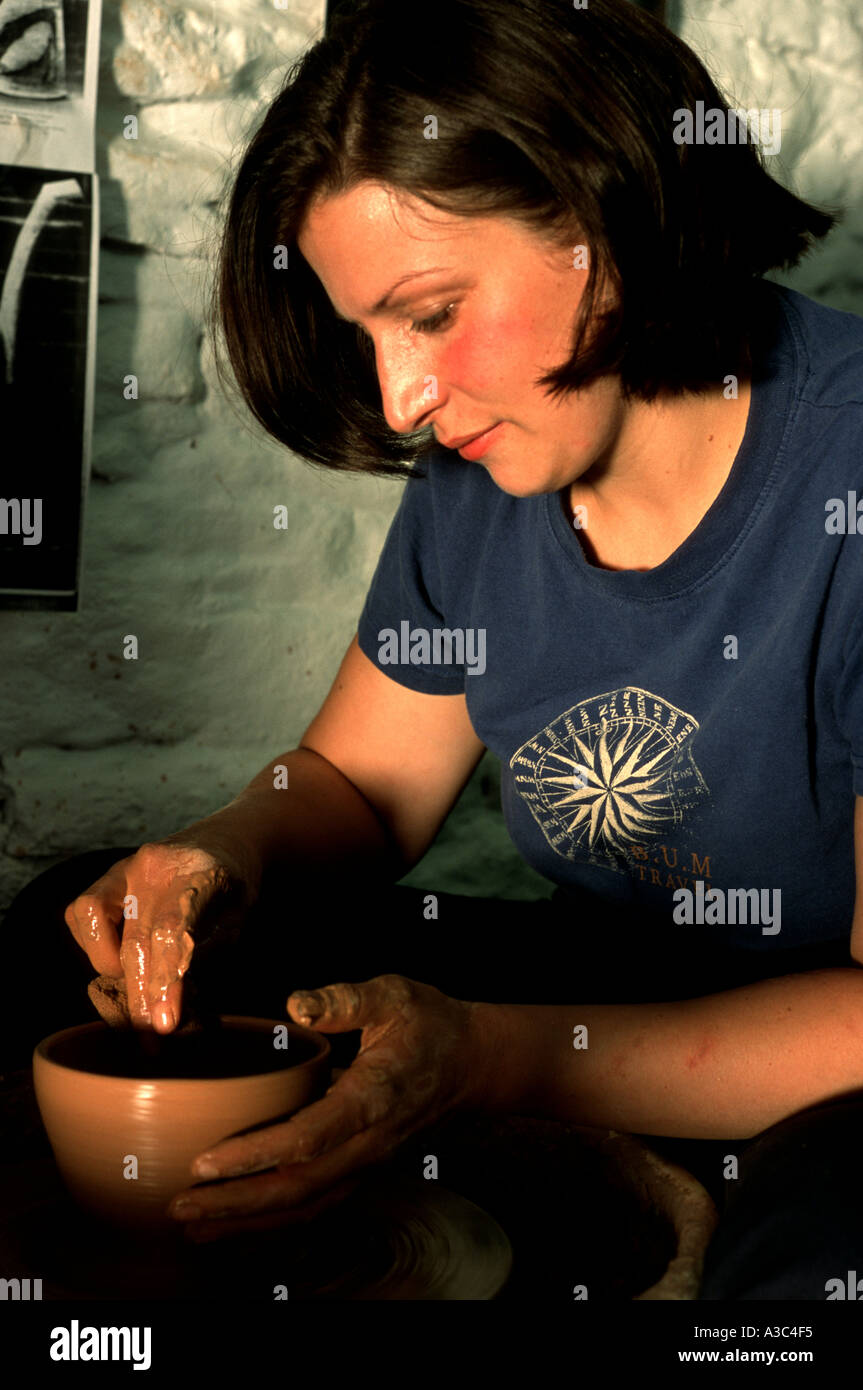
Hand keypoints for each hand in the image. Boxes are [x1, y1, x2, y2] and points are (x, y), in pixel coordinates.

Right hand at [64, 837, 256, 1031]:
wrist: (225, 842)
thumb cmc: (234, 888)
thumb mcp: (239, 919)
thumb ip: (208, 954)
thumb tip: (173, 1002)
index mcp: (202, 871)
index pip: (175, 930)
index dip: (166, 980)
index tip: (166, 1024)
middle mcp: (157, 864)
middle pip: (137, 939)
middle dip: (141, 997)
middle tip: (151, 1039)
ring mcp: (128, 865)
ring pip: (95, 921)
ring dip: (110, 968)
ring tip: (138, 986)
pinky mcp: (109, 874)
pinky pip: (81, 913)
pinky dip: (94, 944)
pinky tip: (119, 959)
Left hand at [168, 974, 480, 1240]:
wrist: (474, 1061)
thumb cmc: (430, 1023)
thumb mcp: (393, 995)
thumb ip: (344, 999)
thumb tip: (296, 1004)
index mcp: (372, 1098)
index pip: (307, 1139)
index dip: (255, 1155)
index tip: (205, 1163)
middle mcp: (369, 1142)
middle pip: (297, 1188)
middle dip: (235, 1203)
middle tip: (180, 1207)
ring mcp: (367, 1162)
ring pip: (304, 1206)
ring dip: (248, 1222)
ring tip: (194, 1227)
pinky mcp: (362, 1167)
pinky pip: (315, 1204)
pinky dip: (272, 1220)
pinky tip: (235, 1222)